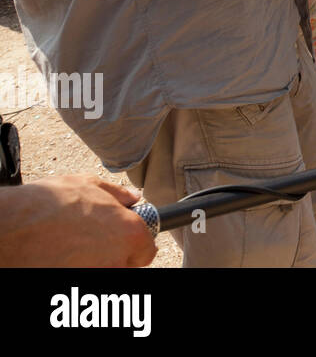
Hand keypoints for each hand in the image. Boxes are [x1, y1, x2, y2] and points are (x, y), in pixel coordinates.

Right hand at [0, 175, 157, 266]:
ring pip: (105, 271)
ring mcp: (96, 275)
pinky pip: (85, 275)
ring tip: (73, 245)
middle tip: (93, 239)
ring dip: (95, 262)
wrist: (13, 226)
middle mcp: (117, 259)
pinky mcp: (75, 285)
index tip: (125, 239)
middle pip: (125, 264)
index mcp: (129, 233)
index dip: (137, 244)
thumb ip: (118, 193)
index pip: (147, 251)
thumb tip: (132, 197)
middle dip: (114, 253)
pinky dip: (76, 267)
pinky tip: (61, 256)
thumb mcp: (89, 185)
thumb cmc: (50, 204)